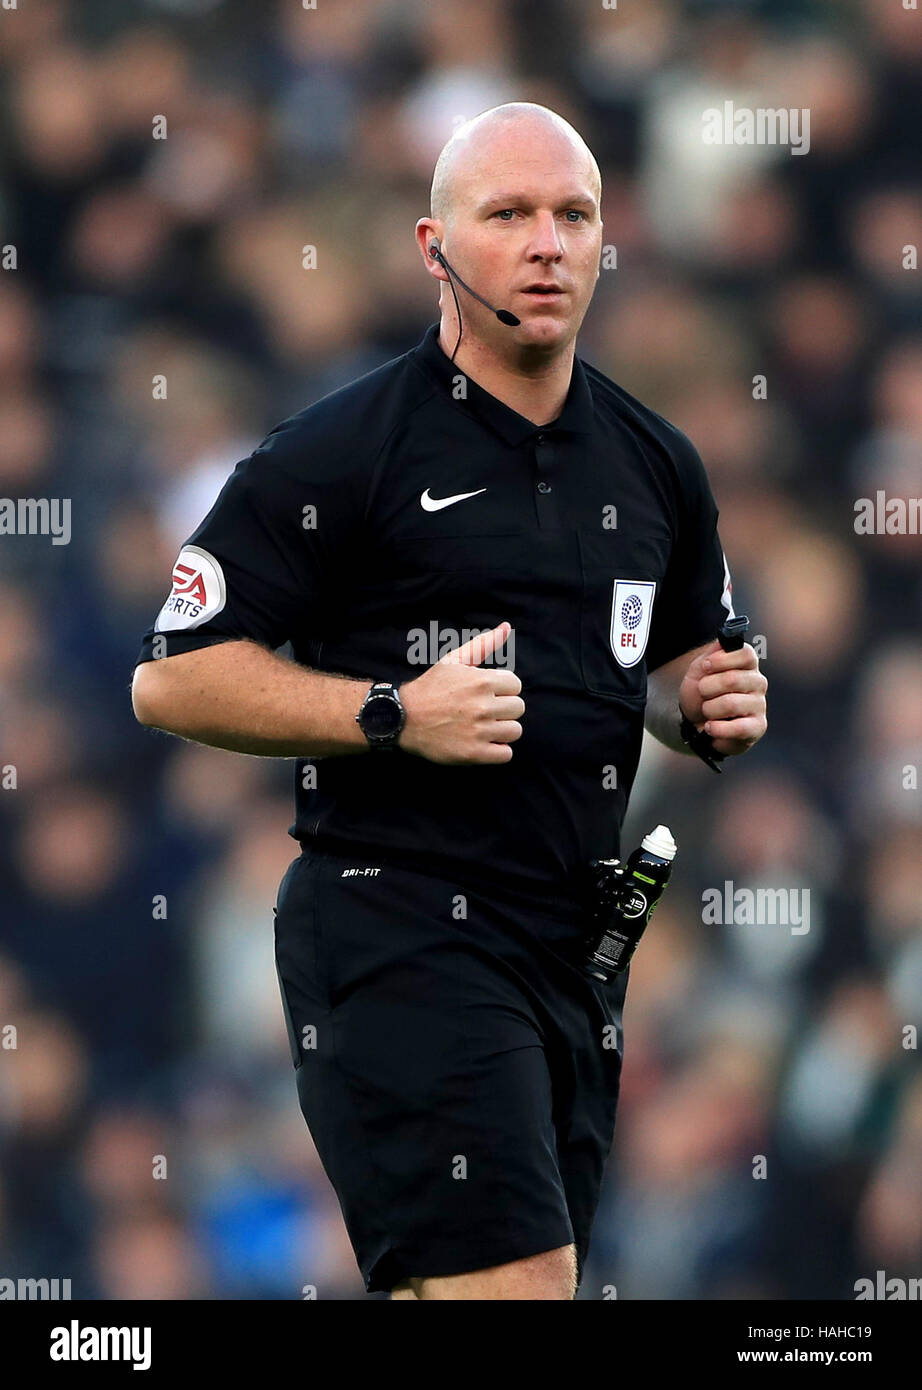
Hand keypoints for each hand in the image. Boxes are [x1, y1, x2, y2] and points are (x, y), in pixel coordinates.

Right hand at [398, 621, 523, 764]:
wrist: (402, 718)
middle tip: (484, 712)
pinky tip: (483, 743)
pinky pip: (506, 754)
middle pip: (518, 708)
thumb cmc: (430, 688)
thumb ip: (483, 645)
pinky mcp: (474, 753)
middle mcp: (483, 706)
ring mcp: (479, 731)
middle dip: (503, 709)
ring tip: (483, 728)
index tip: (486, 694)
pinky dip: (497, 751)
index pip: (516, 685)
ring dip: (502, 731)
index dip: (502, 690)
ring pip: (515, 731)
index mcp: (482, 681)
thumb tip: (506, 627)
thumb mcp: (454, 661)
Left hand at [678, 639, 766, 757]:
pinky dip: (717, 728)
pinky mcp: (757, 727)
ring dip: (709, 709)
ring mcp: (760, 705)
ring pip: (731, 704)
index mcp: (747, 664)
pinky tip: (710, 726)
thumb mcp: (700, 670)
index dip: (721, 660)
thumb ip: (713, 653)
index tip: (705, 666)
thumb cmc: (702, 693)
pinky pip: (739, 728)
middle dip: (707, 687)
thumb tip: (724, 639)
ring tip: (707, 711)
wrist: (695, 720)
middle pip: (733, 679)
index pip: (746, 654)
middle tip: (702, 693)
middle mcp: (758, 682)